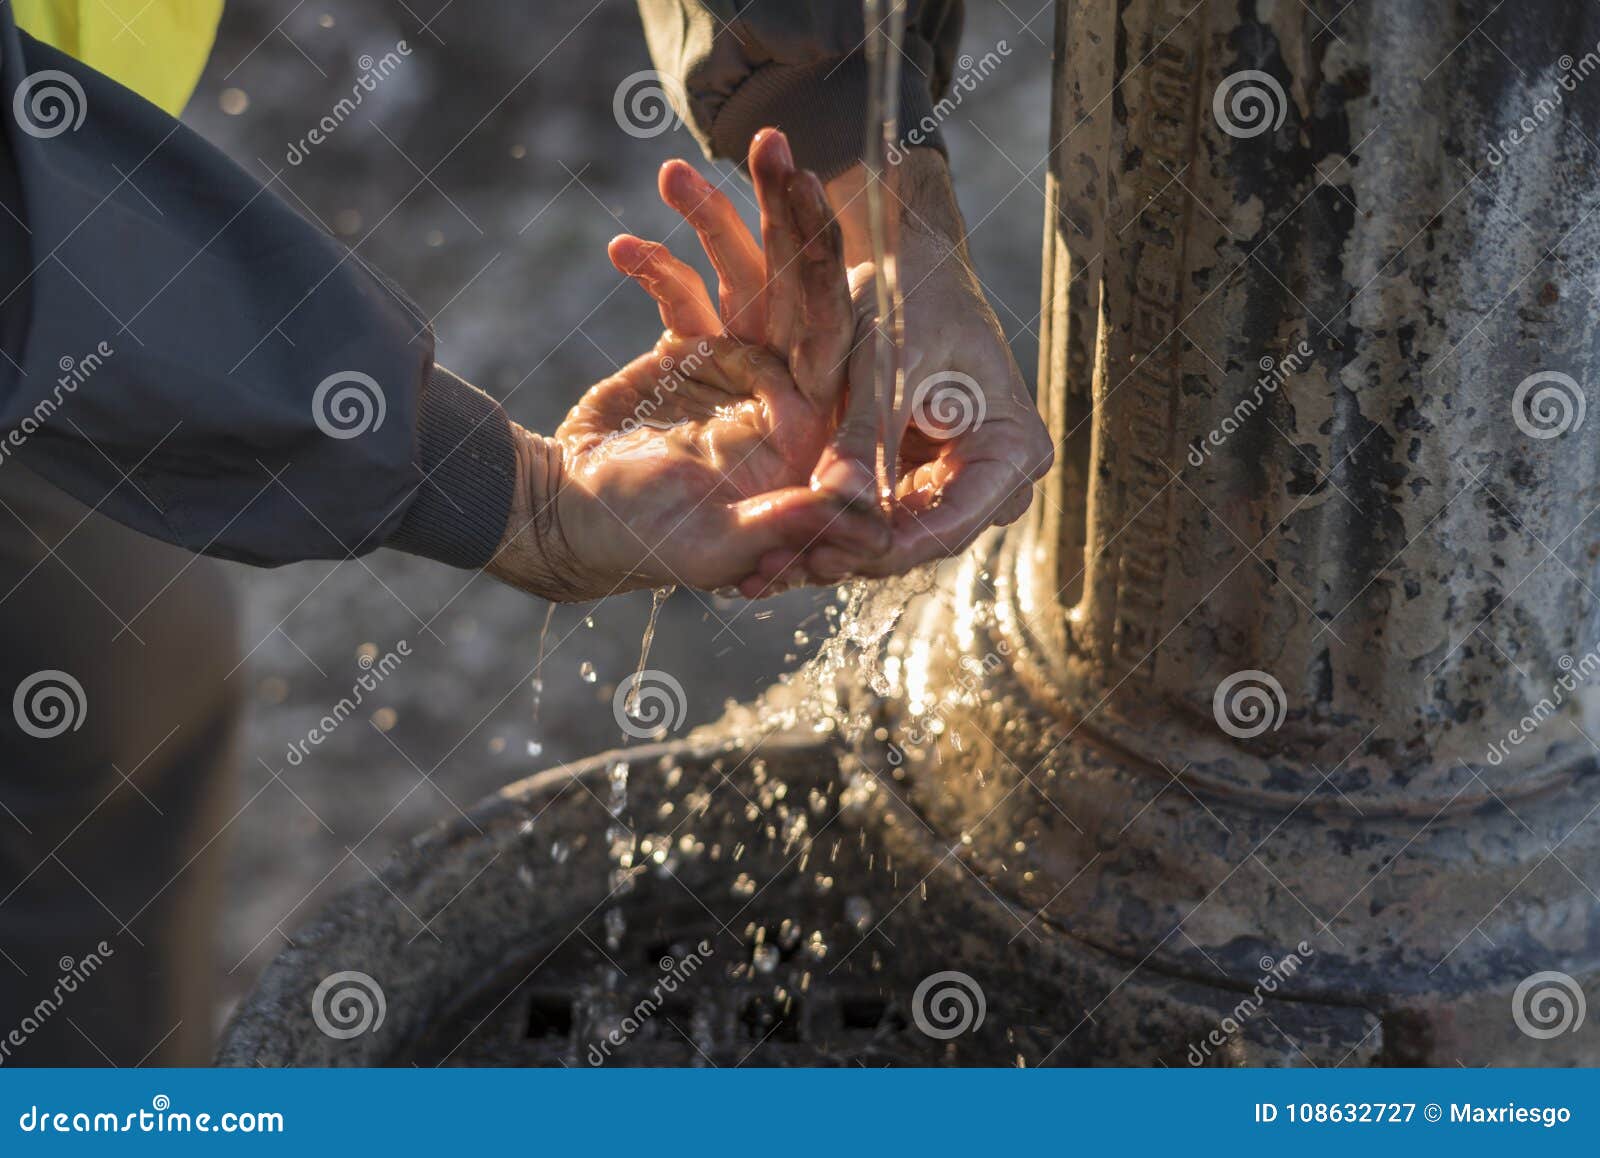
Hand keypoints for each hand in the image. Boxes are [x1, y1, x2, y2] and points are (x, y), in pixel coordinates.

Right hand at [486, 135, 886, 601]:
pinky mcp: (690, 351)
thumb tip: (858, 514)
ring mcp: (736, 366)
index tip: (806, 201)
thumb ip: (781, 522)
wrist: (567, 522)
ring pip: (741, 276)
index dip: (822, 269)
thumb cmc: (641, 545)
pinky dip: (654, 265)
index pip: (829, 336)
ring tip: (674, 171)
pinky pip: (683, 290)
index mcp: (805, 431)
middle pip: (795, 288)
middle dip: (781, 216)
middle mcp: (782, 391)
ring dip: (712, 221)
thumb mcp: (713, 545)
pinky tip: (623, 246)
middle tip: (769, 144)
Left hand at [762, 148, 1053, 589]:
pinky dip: (820, 528)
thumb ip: (865, 434)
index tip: (812, 551)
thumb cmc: (906, 291)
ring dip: (822, 552)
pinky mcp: (911, 482)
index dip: (876, 547)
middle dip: (840, 556)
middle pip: (914, 545)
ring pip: (884, 542)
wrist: (898, 260)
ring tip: (755, 570)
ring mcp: (952, 485)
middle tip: (768, 569)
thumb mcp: (886, 361)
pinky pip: (868, 520)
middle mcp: (993, 481)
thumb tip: (839, 505)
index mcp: (1012, 451)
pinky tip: (766, 547)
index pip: (945, 528)